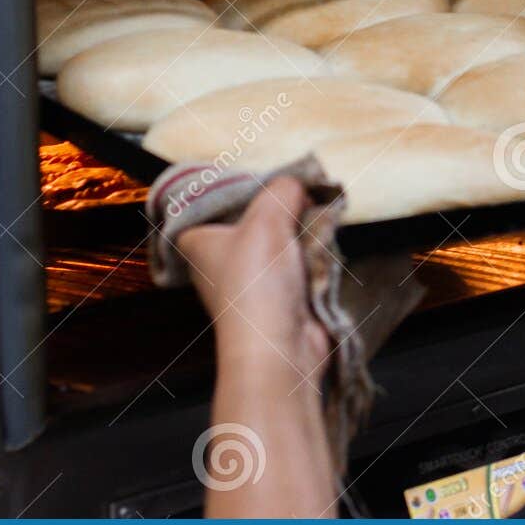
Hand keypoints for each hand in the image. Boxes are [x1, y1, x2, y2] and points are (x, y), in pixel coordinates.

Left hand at [177, 176, 331, 389]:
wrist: (281, 347)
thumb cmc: (256, 284)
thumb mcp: (266, 218)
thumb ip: (284, 188)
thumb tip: (301, 183)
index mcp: (199, 242)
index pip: (208, 203)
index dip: (232, 187)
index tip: (257, 177)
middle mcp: (221, 261)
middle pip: (253, 217)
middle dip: (280, 206)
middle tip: (299, 192)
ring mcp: (254, 280)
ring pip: (282, 238)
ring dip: (303, 231)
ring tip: (316, 219)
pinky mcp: (283, 296)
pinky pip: (301, 262)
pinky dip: (315, 255)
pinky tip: (325, 248)